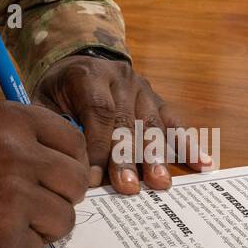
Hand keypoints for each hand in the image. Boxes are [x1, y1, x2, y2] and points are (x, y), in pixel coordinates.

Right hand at [0, 99, 88, 247]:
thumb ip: (13, 138)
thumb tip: (58, 156)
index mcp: (7, 119)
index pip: (72, 141)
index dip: (66, 165)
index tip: (52, 181)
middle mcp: (16, 152)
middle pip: (75, 182)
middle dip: (56, 199)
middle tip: (25, 210)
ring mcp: (13, 196)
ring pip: (63, 220)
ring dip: (37, 230)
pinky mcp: (6, 237)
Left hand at [33, 53, 211, 194]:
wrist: (82, 59)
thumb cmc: (60, 90)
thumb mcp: (44, 100)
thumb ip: (55, 127)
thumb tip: (67, 162)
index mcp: (89, 76)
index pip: (98, 112)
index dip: (99, 146)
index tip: (94, 179)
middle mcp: (121, 79)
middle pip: (128, 121)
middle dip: (128, 157)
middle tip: (130, 187)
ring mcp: (143, 89)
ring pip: (152, 124)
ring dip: (157, 156)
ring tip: (161, 182)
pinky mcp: (158, 99)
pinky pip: (175, 122)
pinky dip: (189, 144)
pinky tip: (202, 164)